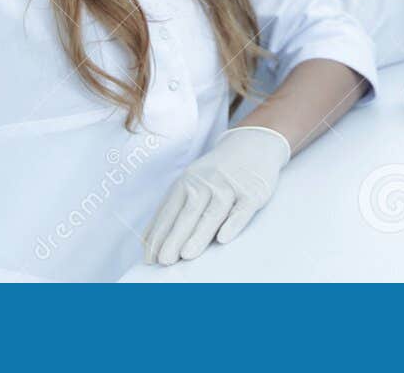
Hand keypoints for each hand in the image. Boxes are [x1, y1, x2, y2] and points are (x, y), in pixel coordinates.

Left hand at [143, 126, 290, 264]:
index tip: (149, 258)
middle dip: (174, 237)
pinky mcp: (253, 192)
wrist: (253, 143)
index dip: (159, 235)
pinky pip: (242, 209)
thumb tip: (150, 240)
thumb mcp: (192, 181)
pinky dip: (233, 223)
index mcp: (187, 181)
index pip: (170, 211)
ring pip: (213, 212)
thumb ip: (174, 208)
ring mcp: (230, 186)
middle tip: (164, 261)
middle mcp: (206, 182)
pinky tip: (224, 238)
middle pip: (189, 212)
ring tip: (186, 255)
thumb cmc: (217, 172)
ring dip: (199, 234)